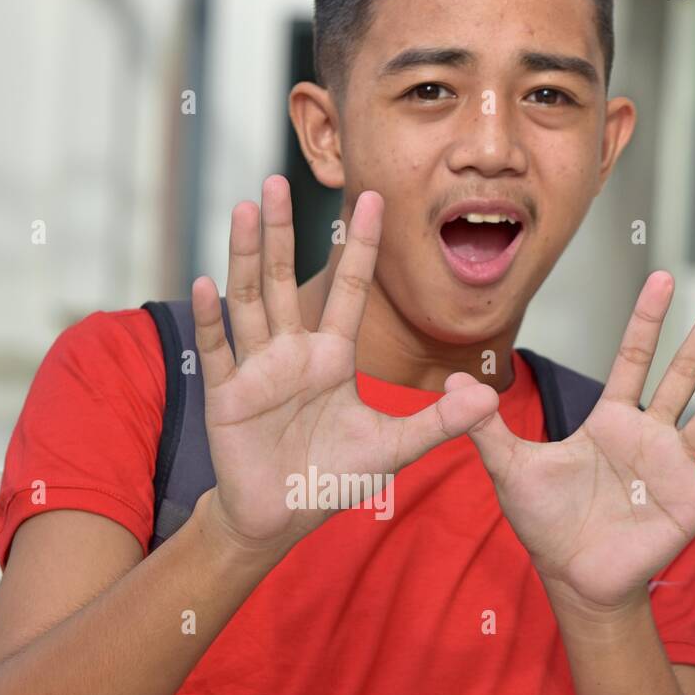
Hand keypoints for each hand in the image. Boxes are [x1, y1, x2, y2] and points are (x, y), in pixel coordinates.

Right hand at [192, 175, 498, 551]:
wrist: (281, 517)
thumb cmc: (332, 478)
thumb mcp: (393, 449)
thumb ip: (438, 423)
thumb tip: (487, 398)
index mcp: (332, 357)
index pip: (351, 290)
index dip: (362, 246)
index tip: (373, 197)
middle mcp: (293, 353)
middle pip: (286, 279)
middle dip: (282, 230)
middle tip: (279, 177)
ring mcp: (257, 370)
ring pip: (251, 301)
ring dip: (245, 256)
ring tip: (244, 208)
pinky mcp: (227, 395)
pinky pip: (219, 351)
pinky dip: (212, 319)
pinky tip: (207, 282)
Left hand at [452, 273, 694, 611]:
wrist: (571, 575)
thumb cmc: (546, 522)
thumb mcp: (510, 469)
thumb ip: (484, 426)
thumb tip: (452, 382)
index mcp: (611, 420)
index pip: (633, 358)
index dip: (646, 320)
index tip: (662, 277)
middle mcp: (649, 435)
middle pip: (683, 372)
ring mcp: (674, 467)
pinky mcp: (689, 504)